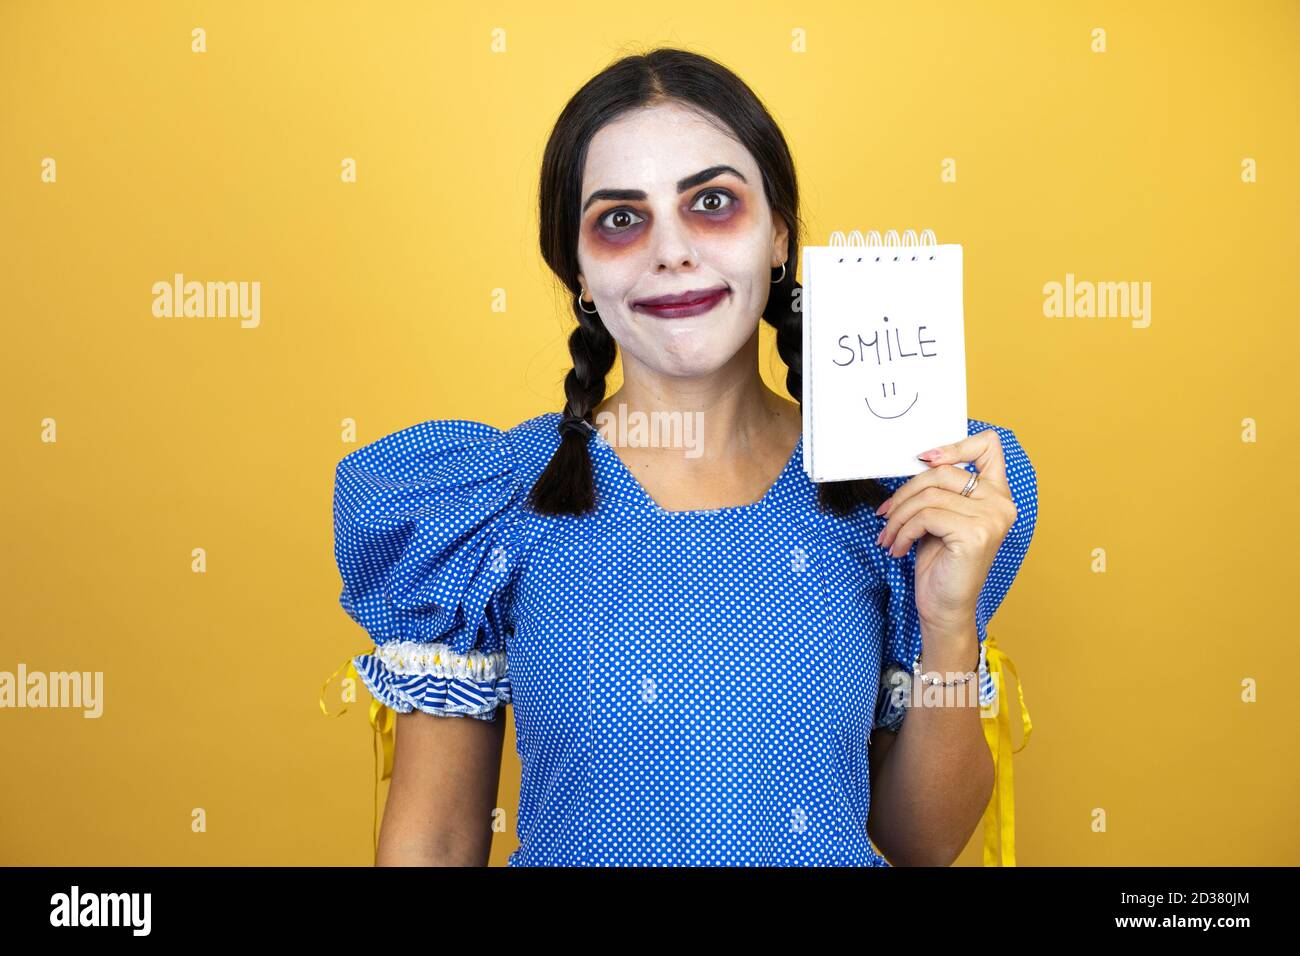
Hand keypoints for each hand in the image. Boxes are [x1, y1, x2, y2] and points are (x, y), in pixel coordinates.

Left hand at [873, 429, 1018, 634]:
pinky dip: (902, 531)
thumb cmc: (941, 563)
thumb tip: (918, 460)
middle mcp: (1001, 503)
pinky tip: (898, 547)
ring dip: (898, 516)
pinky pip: (925, 517)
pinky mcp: (975, 534)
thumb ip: (940, 489)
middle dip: (905, 492)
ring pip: (929, 495)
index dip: (954, 444)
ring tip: (887, 535)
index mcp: (997, 494)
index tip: (923, 458)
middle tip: (885, 514)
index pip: (988, 446)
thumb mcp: (940, 517)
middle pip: (943, 471)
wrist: (945, 607)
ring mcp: (991, 518)